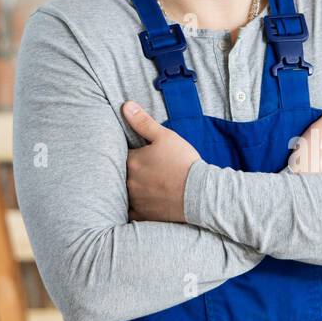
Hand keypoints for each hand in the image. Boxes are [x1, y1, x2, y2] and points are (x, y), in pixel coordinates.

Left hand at [123, 101, 200, 222]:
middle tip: (145, 169)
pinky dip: (134, 208)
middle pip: (121, 174)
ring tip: (146, 185)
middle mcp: (129, 181)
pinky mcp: (143, 215)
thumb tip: (126, 106)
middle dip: (130, 171)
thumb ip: (143, 122)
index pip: (122, 155)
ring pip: (124, 193)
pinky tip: (143, 203)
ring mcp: (135, 200)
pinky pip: (131, 212)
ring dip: (131, 189)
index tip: (140, 154)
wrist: (200, 193)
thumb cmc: (184, 163)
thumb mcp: (166, 137)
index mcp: (132, 161)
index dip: (131, 154)